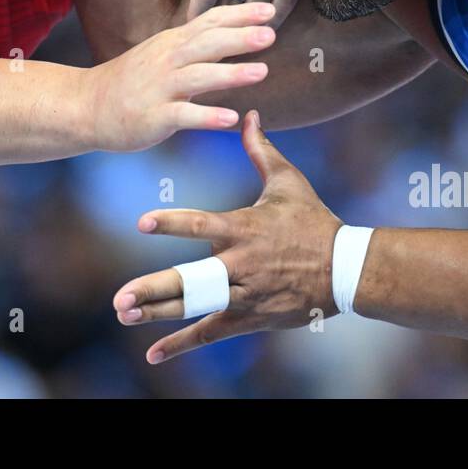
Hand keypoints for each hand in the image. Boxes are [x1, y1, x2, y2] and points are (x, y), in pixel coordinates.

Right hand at [86, 4, 275, 152]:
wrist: (88, 105)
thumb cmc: (133, 80)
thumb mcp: (163, 53)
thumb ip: (196, 44)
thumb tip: (234, 34)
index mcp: (173, 43)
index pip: (210, 22)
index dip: (240, 15)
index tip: (270, 9)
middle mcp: (168, 60)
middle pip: (206, 44)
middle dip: (239, 37)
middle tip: (270, 33)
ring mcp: (160, 88)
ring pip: (198, 76)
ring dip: (230, 73)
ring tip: (262, 71)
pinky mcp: (153, 116)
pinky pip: (183, 115)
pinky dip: (207, 116)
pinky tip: (231, 118)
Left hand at [112, 110, 343, 362]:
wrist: (347, 269)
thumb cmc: (314, 220)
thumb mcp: (288, 181)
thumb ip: (261, 149)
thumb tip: (249, 114)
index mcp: (243, 229)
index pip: (201, 224)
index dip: (171, 223)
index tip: (141, 223)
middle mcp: (239, 265)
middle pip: (190, 280)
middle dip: (153, 290)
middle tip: (120, 298)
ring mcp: (243, 295)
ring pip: (195, 307)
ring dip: (158, 313)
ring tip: (124, 314)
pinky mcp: (250, 317)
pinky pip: (211, 332)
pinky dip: (182, 344)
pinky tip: (154, 354)